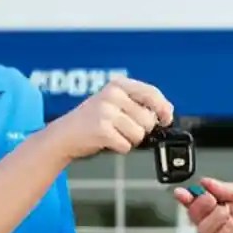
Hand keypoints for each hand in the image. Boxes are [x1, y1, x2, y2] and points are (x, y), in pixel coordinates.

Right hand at [46, 76, 173, 158]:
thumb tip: (167, 112)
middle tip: (123, 128)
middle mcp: (112, 94)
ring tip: (114, 133)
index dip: (163, 108)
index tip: (166, 119)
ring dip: (130, 140)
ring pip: (139, 134)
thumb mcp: (115, 102)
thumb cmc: (93, 120)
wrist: (64, 134)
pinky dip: (120, 147)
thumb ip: (140, 103)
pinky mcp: (102, 130)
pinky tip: (107, 141)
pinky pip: (127, 145)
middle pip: (148, 119)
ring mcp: (106, 111)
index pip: (152, 93)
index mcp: (118, 84)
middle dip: (141, 128)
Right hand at [173, 177, 232, 232]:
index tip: (181, 192)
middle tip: (209, 198)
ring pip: (203, 231)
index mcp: (217, 206)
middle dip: (197, 207)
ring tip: (224, 210)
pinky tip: (231, 224)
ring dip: (210, 220)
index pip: (195, 203)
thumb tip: (205, 182)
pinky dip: (222, 231)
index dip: (186, 198)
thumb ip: (224, 188)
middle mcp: (217, 222)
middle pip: (195, 218)